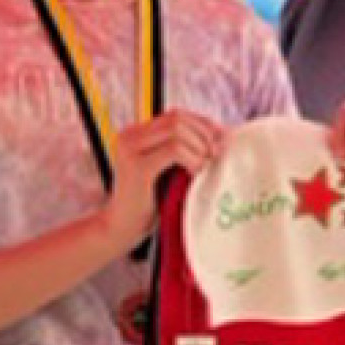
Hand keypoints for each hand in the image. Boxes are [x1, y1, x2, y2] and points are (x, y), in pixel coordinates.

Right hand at [102, 111, 221, 248]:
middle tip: (217, 153)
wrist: (122, 229)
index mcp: (135, 134)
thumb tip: (220, 136)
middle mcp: (129, 136)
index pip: (174, 115)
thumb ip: (183, 151)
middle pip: (177, 119)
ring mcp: (131, 149)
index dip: (202, 123)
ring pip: (176, 130)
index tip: (221, 137)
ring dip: (199, 147)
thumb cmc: (150, 203)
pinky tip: (196, 174)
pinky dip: (191, 159)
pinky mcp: (138, 167)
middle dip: (203, 133)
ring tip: (206, 166)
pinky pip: (174, 150)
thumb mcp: (168, 170)